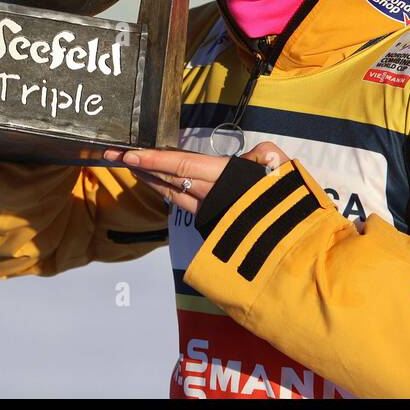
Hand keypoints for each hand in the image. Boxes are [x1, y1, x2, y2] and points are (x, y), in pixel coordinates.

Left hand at [101, 141, 290, 215]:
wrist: (296, 256)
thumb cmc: (294, 212)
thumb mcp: (288, 177)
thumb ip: (269, 159)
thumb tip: (261, 153)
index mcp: (227, 180)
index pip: (182, 166)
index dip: (153, 160)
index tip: (128, 154)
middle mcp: (213, 198)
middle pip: (169, 179)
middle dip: (140, 166)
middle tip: (113, 154)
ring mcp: (211, 215)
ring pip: (174, 193)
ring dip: (150, 178)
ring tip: (131, 165)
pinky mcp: (213, 227)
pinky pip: (185, 204)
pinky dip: (169, 191)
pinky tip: (160, 185)